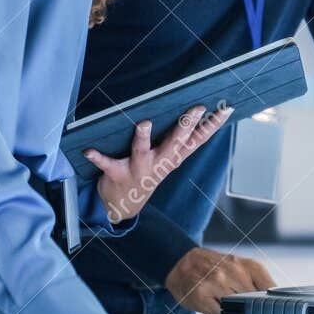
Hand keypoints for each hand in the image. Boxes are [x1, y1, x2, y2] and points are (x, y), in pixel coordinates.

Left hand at [86, 105, 232, 221]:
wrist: (125, 204)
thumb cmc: (149, 172)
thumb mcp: (170, 159)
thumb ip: (181, 139)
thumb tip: (197, 112)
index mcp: (174, 157)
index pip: (198, 140)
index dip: (212, 125)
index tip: (225, 109)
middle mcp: (160, 163)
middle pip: (175, 142)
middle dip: (185, 126)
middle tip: (195, 109)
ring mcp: (139, 169)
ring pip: (142, 151)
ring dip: (143, 138)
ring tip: (145, 123)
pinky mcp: (117, 174)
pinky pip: (107, 164)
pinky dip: (97, 157)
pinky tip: (89, 151)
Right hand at [166, 246, 274, 313]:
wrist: (184, 262)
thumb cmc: (217, 268)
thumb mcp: (242, 270)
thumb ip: (259, 286)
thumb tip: (276, 309)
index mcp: (251, 266)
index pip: (272, 291)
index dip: (275, 308)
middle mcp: (235, 271)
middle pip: (255, 304)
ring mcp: (217, 282)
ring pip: (236, 312)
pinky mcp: (200, 295)